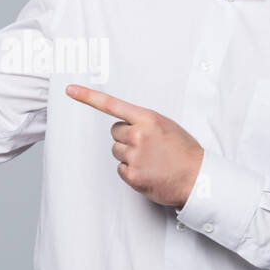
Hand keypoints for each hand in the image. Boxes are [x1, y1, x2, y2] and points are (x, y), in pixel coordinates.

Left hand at [66, 84, 203, 208]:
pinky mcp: (132, 175)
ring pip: (116, 151)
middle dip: (126, 138)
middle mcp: (139, 135)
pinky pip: (120, 169)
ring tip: (151, 160)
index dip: (88, 97)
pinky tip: (148, 171)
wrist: (198, 178)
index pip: (112, 105)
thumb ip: (145, 123)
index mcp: (148, 119)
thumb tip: (127, 125)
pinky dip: (131, 171)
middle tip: (147, 146)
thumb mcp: (166, 126)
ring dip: (129, 155)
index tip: (70, 90)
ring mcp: (135, 156)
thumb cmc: (184, 152)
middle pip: (114, 132)